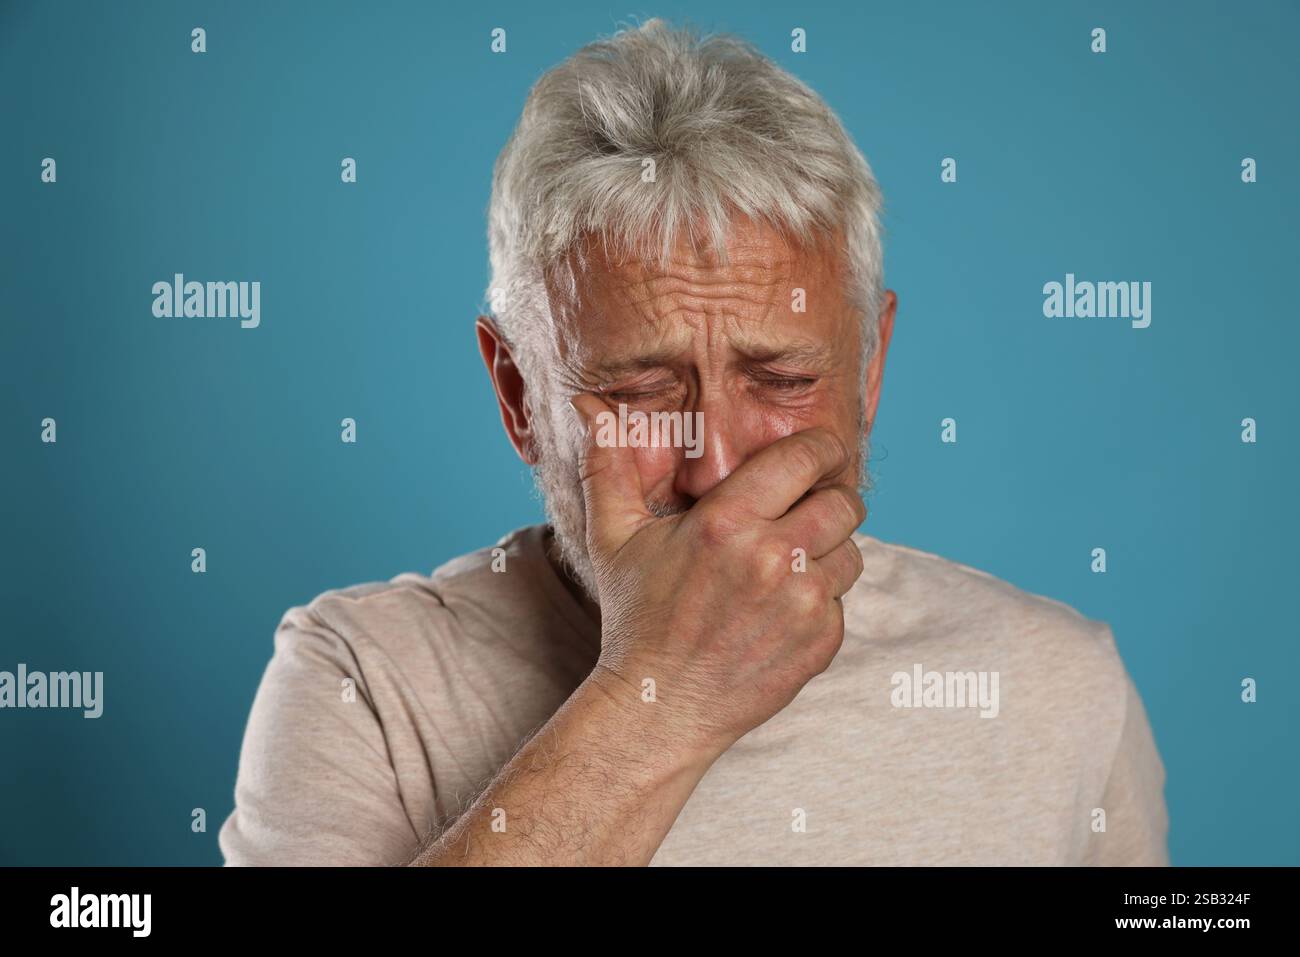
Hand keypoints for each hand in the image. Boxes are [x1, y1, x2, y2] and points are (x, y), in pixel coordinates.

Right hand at [569, 395, 865, 759]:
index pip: (806, 458)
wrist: (660, 706)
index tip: (821, 453)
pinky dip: (821, 600)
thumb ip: (608, 466)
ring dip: (829, 551)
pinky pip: (842, 602)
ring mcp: (803, 605)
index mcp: (727, 523)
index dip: (822, 449)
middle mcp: (772, 559)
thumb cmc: (636, 616)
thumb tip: (591, 409)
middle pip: (845, 503)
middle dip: (834, 498)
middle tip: (812, 506)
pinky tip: (781, 609)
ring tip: (789, 562)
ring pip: (851, 553)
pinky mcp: (821, 643)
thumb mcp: (613, 538)